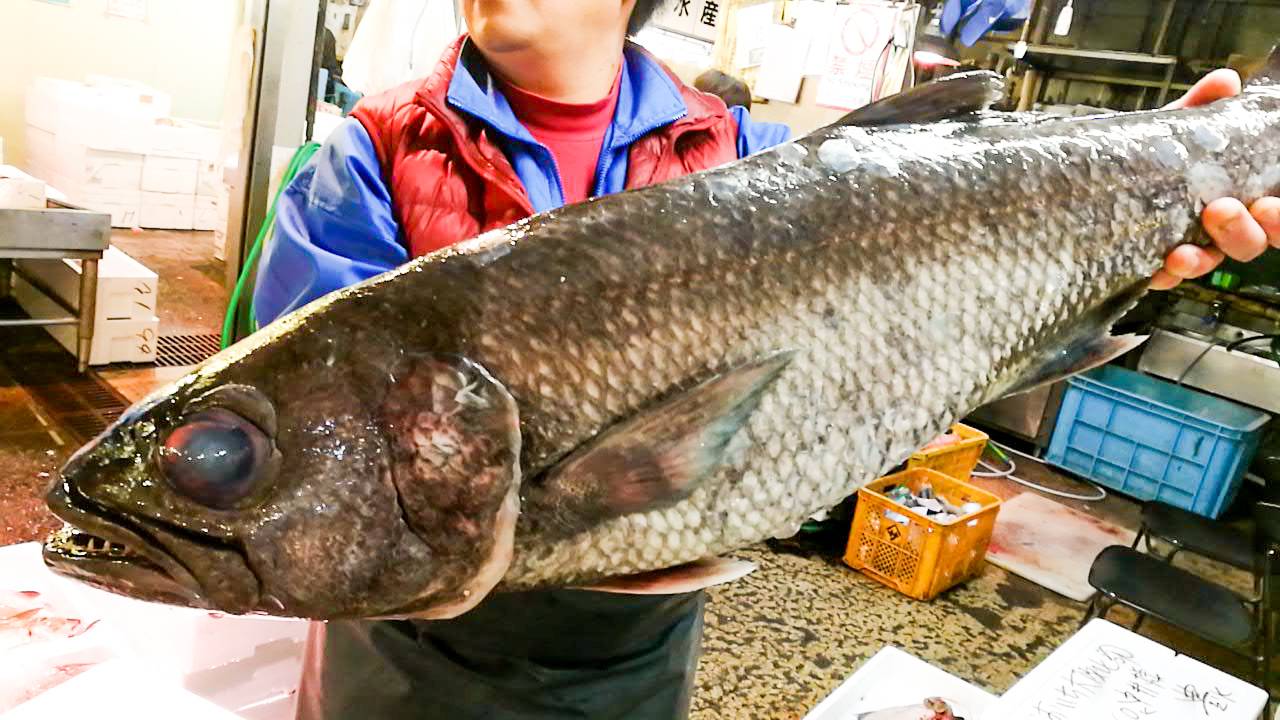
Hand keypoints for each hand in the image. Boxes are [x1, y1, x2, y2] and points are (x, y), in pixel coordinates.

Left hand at [1149, 69, 1279, 289]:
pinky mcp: (1152, 263)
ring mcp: (1189, 247)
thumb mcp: (1178, 129)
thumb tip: (1224, 82)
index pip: (1274, 214)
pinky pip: (1161, 278)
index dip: (1279, 217)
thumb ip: (1202, 108)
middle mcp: (1220, 227)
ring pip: (1207, 263)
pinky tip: (1155, 269)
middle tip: (1222, 210)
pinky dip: (1160, 275)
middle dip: (1242, 232)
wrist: (1101, 173)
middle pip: (1249, 243)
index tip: (1269, 204)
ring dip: (1199, 260)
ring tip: (1182, 251)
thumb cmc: (1156, 154)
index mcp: (1240, 195)